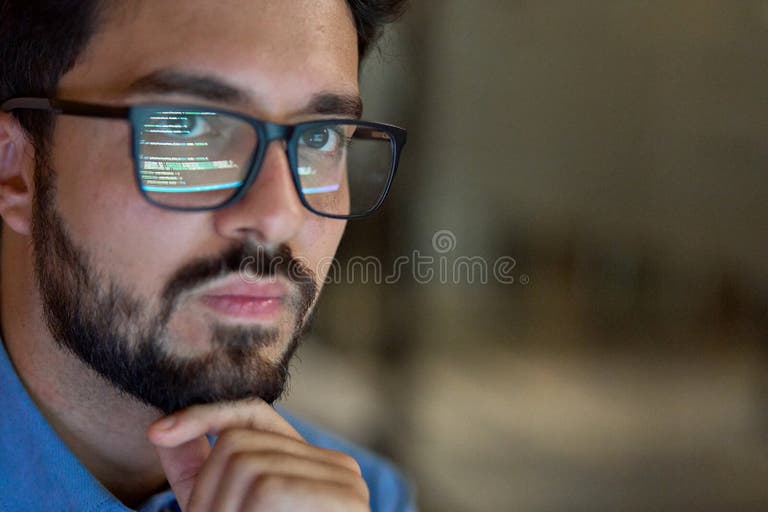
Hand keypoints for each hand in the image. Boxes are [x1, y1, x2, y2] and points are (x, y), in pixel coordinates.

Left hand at [147, 399, 369, 511]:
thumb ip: (196, 474)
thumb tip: (159, 431)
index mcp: (310, 465)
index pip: (252, 413)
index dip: (205, 415)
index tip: (156, 434)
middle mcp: (335, 464)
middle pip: (239, 443)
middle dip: (204, 491)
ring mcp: (346, 482)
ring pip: (247, 464)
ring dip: (218, 509)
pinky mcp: (346, 502)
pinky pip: (269, 488)